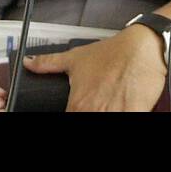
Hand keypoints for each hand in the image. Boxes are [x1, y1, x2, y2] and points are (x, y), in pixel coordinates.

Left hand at [23, 25, 167, 110]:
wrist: (142, 49)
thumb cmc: (112, 54)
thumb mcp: (76, 57)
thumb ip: (49, 63)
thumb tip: (28, 63)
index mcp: (78, 105)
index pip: (67, 120)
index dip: (72, 114)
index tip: (77, 109)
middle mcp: (95, 112)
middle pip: (85, 122)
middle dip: (93, 113)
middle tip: (98, 104)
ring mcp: (115, 115)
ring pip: (104, 120)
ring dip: (106, 113)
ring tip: (109, 105)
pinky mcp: (134, 115)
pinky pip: (127, 120)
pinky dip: (123, 114)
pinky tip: (122, 106)